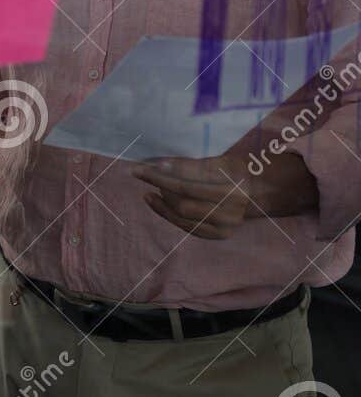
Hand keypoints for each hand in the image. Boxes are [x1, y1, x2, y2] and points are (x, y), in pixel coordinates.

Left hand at [130, 151, 306, 239]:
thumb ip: (193, 164)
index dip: (170, 170)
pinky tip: (153, 201)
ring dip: (160, 200)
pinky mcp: (220, 235)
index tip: (148, 165)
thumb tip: (159, 165)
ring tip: (147, 188)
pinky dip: (166, 214)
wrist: (257, 195)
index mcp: (236, 181)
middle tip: (139, 173)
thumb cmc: (232, 172)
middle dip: (159, 183)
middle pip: (185, 195)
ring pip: (183, 213)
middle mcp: (235, 205)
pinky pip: (186, 226)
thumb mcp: (219, 161)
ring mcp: (228, 223)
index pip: (195, 175)